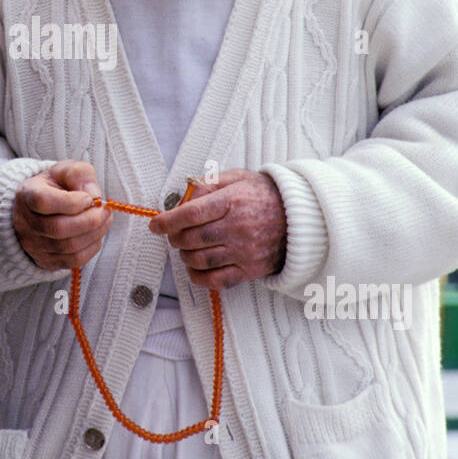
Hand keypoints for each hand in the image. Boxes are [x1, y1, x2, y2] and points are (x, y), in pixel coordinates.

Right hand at [13, 160, 111, 271]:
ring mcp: (33, 245)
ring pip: (68, 246)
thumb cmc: (57, 185)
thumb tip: (94, 197)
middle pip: (58, 228)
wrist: (43, 207)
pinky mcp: (46, 261)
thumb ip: (81, 176)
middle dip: (89, 220)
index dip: (70, 202)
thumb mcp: (67, 170)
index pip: (43, 201)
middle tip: (104, 211)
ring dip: (94, 233)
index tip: (88, 198)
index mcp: (26, 195)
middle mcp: (24, 223)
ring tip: (104, 220)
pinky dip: (91, 248)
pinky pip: (73, 260)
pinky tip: (96, 234)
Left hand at [149, 169, 286, 288]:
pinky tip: (193, 269)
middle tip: (173, 234)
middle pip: (192, 239)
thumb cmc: (265, 196)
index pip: (191, 214)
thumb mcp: (239, 178)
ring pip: (200, 260)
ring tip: (185, 248)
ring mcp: (244, 251)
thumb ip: (210, 183)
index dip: (168, 220)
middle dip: (175, 238)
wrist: (301, 218)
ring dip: (185, 255)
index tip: (156, 224)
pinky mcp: (250, 270)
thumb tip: (185, 194)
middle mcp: (238, 228)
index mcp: (233, 202)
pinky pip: (216, 280)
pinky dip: (198, 277)